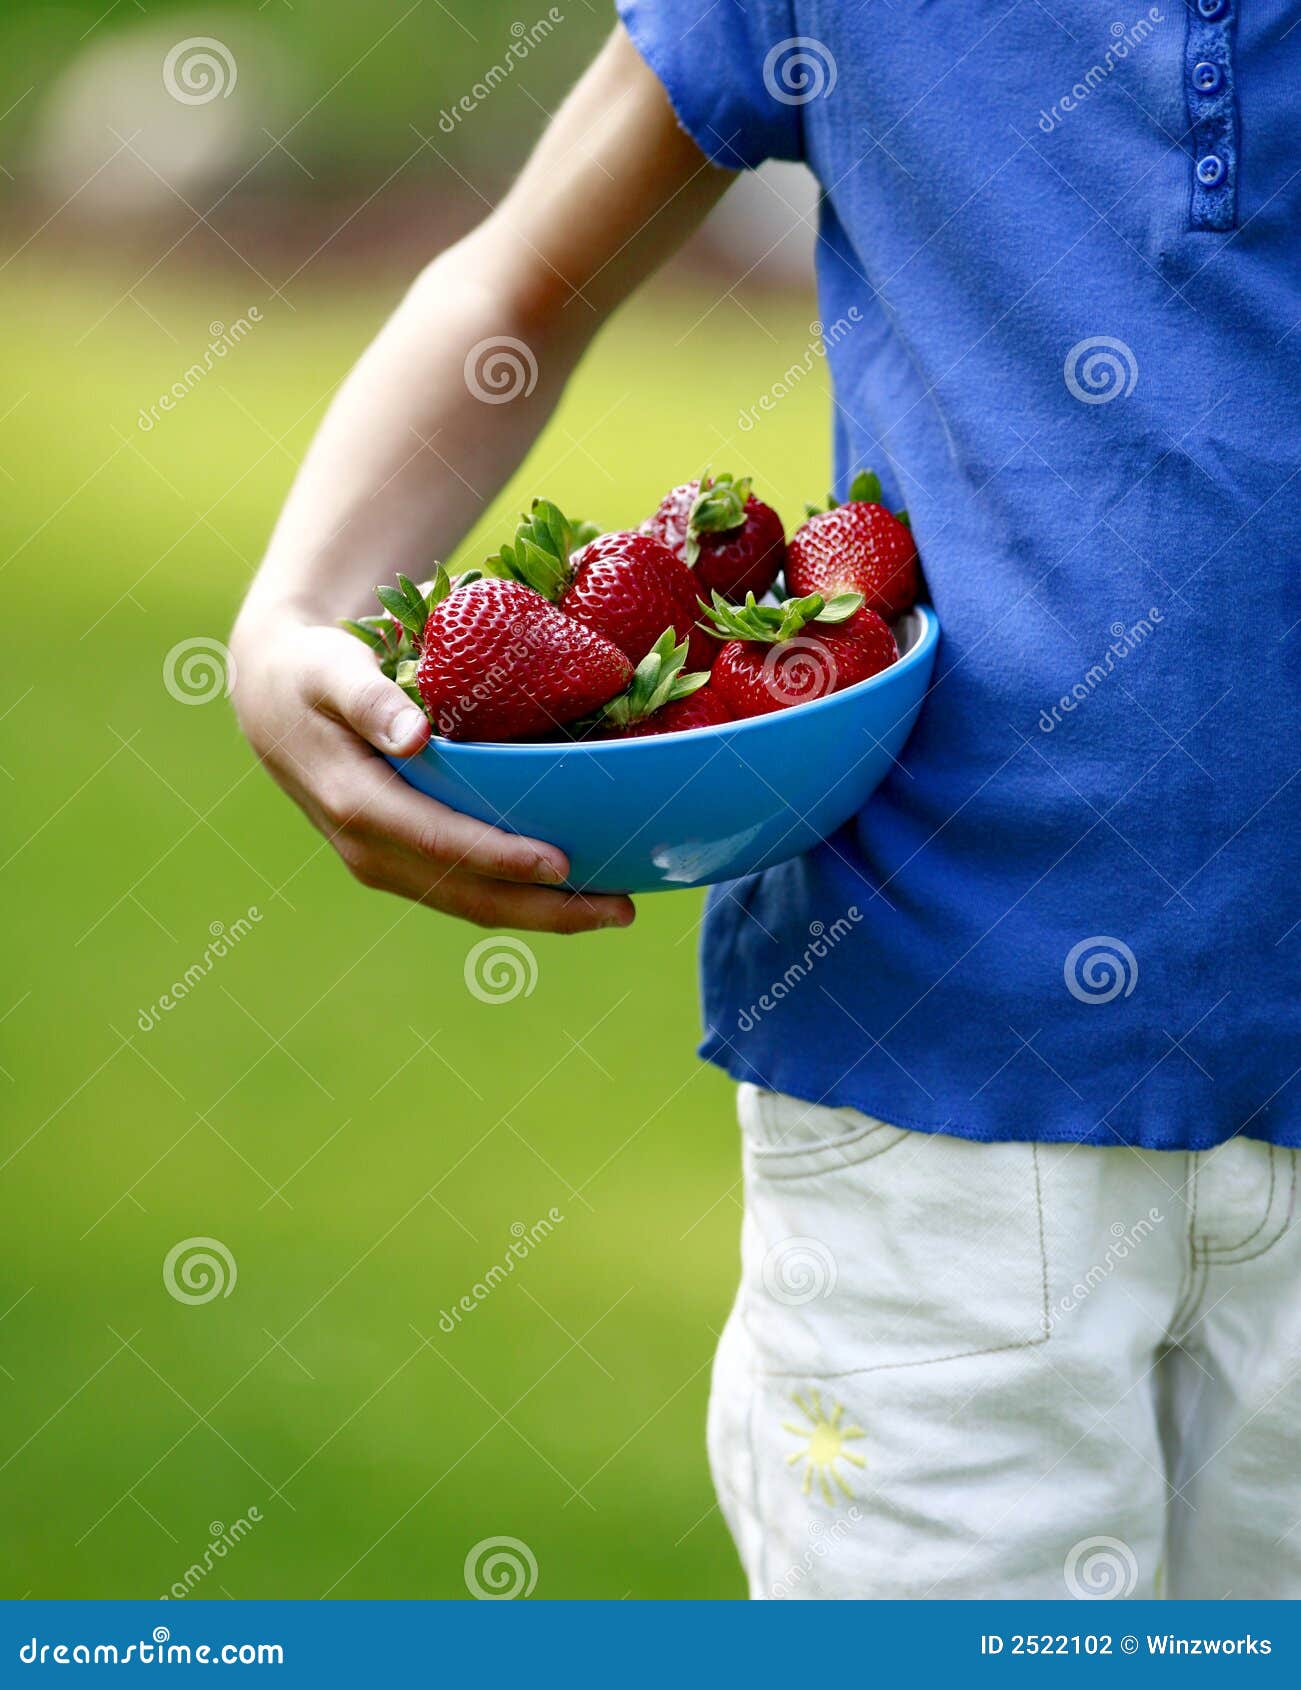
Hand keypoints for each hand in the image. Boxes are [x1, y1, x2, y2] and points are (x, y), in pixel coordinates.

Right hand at [230, 617, 635, 933]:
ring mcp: (383, 863)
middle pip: (466, 894)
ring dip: (542, 915)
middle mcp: (369, 849)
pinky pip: (464, 892)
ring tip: (612, 910)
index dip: (501, 857)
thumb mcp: (331, 670)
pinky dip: (518, 899)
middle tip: (620, 909)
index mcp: (356, 803)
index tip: (561, 863)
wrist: (274, 698)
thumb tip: (412, 735)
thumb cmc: (312, 672)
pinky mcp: (400, 863)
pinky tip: (570, 894)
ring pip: (470, 905)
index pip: (440, 842)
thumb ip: (368, 698)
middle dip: (545, 909)